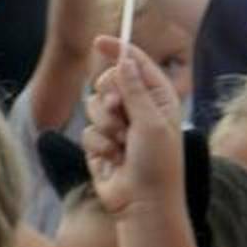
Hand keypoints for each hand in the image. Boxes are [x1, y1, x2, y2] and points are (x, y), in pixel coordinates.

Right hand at [82, 36, 184, 220]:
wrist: (142, 204)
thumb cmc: (157, 163)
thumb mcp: (151, 122)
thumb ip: (135, 90)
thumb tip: (125, 61)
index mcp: (159, 98)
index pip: (136, 65)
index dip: (119, 51)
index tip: (99, 42)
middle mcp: (138, 109)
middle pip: (108, 82)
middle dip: (109, 95)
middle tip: (119, 110)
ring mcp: (118, 126)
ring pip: (93, 107)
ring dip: (105, 125)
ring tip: (121, 144)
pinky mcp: (100, 144)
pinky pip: (87, 131)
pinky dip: (98, 145)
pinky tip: (112, 160)